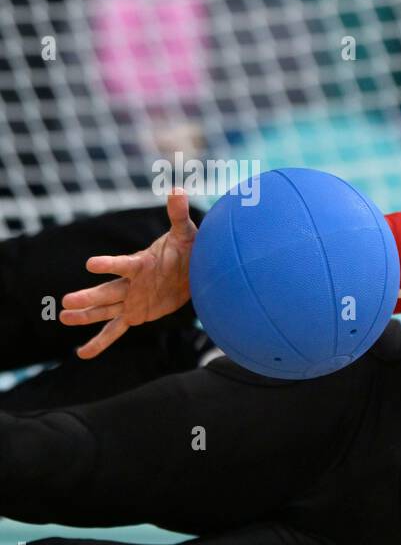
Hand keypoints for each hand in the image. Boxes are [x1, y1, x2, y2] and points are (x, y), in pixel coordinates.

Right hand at [59, 189, 197, 358]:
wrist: (193, 270)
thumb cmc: (188, 249)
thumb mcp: (186, 234)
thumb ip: (178, 214)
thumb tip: (177, 190)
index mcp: (141, 264)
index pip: (123, 264)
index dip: (109, 264)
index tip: (91, 264)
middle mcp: (131, 284)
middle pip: (106, 292)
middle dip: (88, 298)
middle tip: (65, 302)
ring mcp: (131, 300)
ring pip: (105, 311)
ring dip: (86, 316)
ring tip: (64, 318)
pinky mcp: (135, 315)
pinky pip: (115, 330)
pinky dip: (100, 342)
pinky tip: (82, 354)